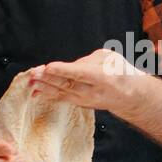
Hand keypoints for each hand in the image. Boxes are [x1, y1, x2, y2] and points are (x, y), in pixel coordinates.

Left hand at [28, 48, 142, 112]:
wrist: (130, 96)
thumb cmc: (120, 72)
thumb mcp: (109, 58)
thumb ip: (88, 60)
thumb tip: (68, 67)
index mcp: (103, 77)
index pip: (80, 73)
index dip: (63, 70)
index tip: (48, 67)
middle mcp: (93, 91)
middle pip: (68, 84)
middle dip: (49, 78)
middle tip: (34, 73)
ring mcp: (86, 100)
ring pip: (62, 93)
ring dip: (45, 87)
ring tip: (31, 81)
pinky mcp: (81, 104)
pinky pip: (62, 99)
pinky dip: (48, 95)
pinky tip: (36, 92)